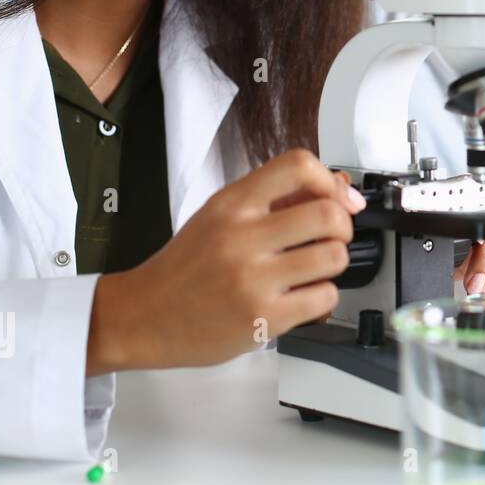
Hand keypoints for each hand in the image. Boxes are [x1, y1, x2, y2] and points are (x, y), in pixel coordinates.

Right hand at [87, 149, 365, 372]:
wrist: (141, 317)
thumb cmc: (185, 267)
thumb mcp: (221, 217)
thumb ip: (277, 199)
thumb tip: (341, 187)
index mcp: (232, 204)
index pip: (298, 166)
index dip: (330, 181)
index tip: (337, 199)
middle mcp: (241, 237)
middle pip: (328, 214)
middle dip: (342, 226)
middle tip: (331, 237)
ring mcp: (252, 279)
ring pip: (333, 257)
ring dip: (334, 263)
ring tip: (313, 269)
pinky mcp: (262, 318)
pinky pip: (324, 298)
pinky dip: (322, 297)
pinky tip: (301, 296)